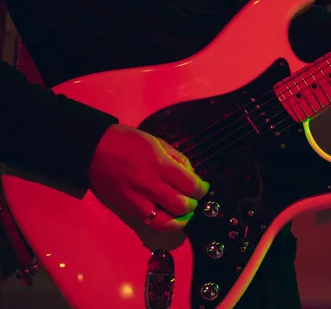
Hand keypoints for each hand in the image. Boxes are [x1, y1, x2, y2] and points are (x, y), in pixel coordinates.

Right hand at [88, 124, 208, 231]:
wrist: (94, 148)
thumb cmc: (128, 141)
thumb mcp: (158, 142)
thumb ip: (178, 159)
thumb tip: (192, 176)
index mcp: (159, 164)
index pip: (190, 185)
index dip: (201, 189)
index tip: (203, 188)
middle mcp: (149, 184)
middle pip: (181, 206)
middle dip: (193, 204)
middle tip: (193, 199)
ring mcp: (136, 199)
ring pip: (166, 222)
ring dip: (180, 220)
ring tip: (183, 213)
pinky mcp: (126, 208)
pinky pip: (150, 222)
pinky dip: (164, 223)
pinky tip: (168, 216)